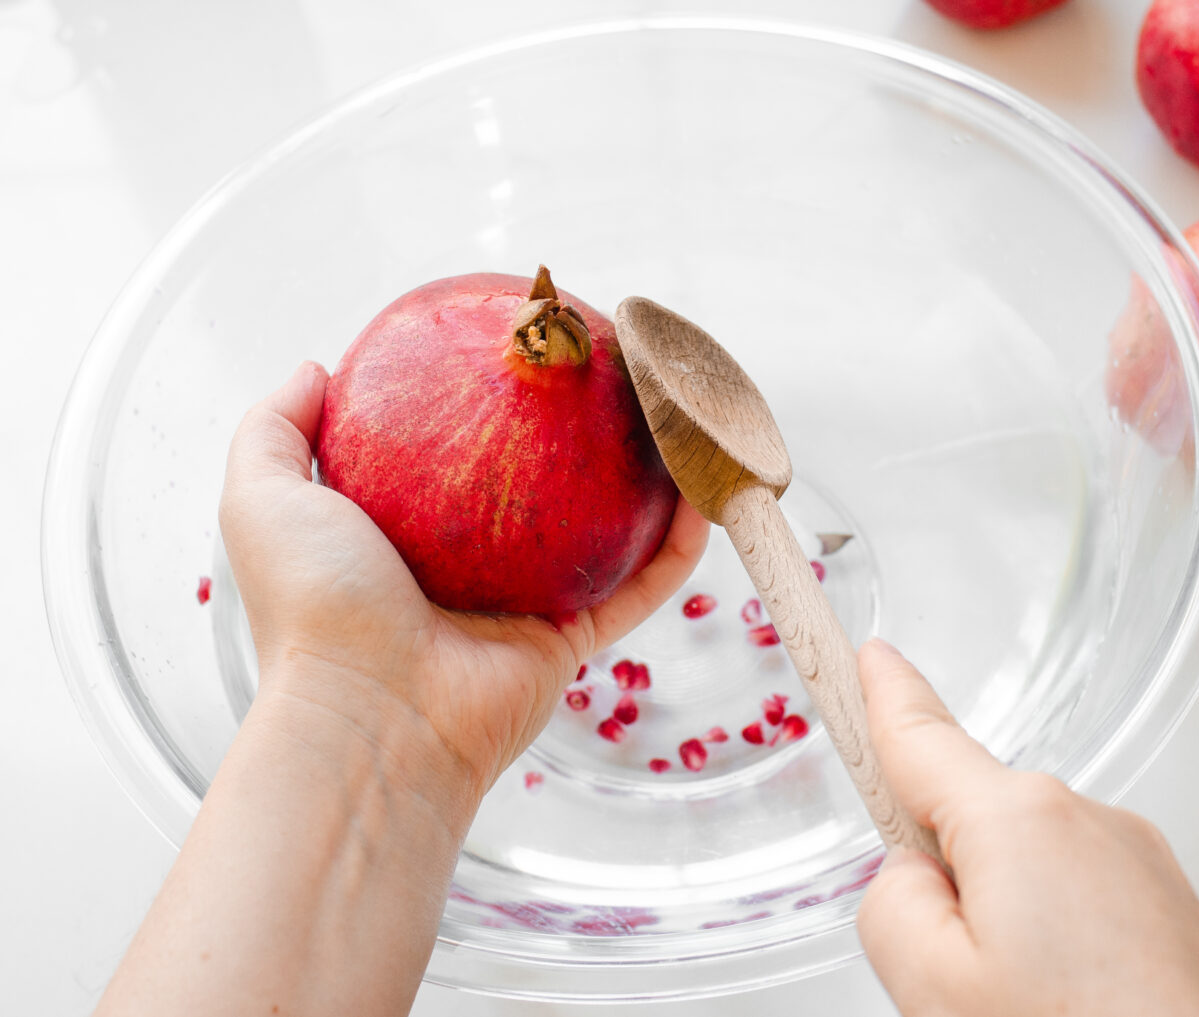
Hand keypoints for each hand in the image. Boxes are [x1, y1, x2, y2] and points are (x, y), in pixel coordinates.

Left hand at [219, 362, 708, 800]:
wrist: (370, 717)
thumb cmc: (315, 606)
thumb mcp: (262, 496)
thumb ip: (276, 427)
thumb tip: (317, 366)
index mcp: (404, 534)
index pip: (455, 454)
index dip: (487, 402)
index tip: (520, 351)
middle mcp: (468, 567)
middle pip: (540, 484)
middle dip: (581, 432)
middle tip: (612, 375)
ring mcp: (522, 604)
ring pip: (602, 530)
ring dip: (644, 480)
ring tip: (675, 421)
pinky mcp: (569, 640)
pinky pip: (637, 586)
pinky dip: (677, 546)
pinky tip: (704, 494)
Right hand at [855, 640, 1198, 1016]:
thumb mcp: (934, 988)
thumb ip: (890, 906)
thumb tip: (913, 876)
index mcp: (1020, 820)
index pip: (922, 736)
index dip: (882, 693)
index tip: (867, 652)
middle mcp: (1086, 819)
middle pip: (970, 823)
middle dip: (945, 888)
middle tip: (962, 987)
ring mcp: (1137, 859)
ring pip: (1023, 870)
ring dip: (1004, 929)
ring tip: (1033, 1009)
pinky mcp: (1167, 904)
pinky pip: (1076, 900)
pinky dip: (1056, 948)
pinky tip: (1072, 1009)